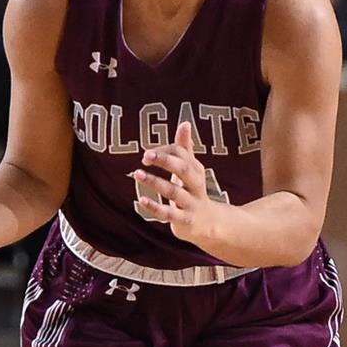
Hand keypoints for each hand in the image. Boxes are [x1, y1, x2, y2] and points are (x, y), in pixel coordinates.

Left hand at [131, 117, 221, 246]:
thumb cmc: (193, 192)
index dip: (165, 151)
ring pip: (174, 191)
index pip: (182, 154)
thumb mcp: (191, 170)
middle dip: (165, 161)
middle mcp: (196, 185)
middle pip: (184, 169)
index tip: (148, 154)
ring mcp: (191, 204)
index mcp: (196, 170)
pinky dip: (155, 207)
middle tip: (146, 155)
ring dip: (155, 182)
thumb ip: (184, 149)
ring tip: (137, 173)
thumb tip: (185, 123)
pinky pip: (168, 214)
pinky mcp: (184, 221)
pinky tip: (141, 199)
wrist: (209, 224)